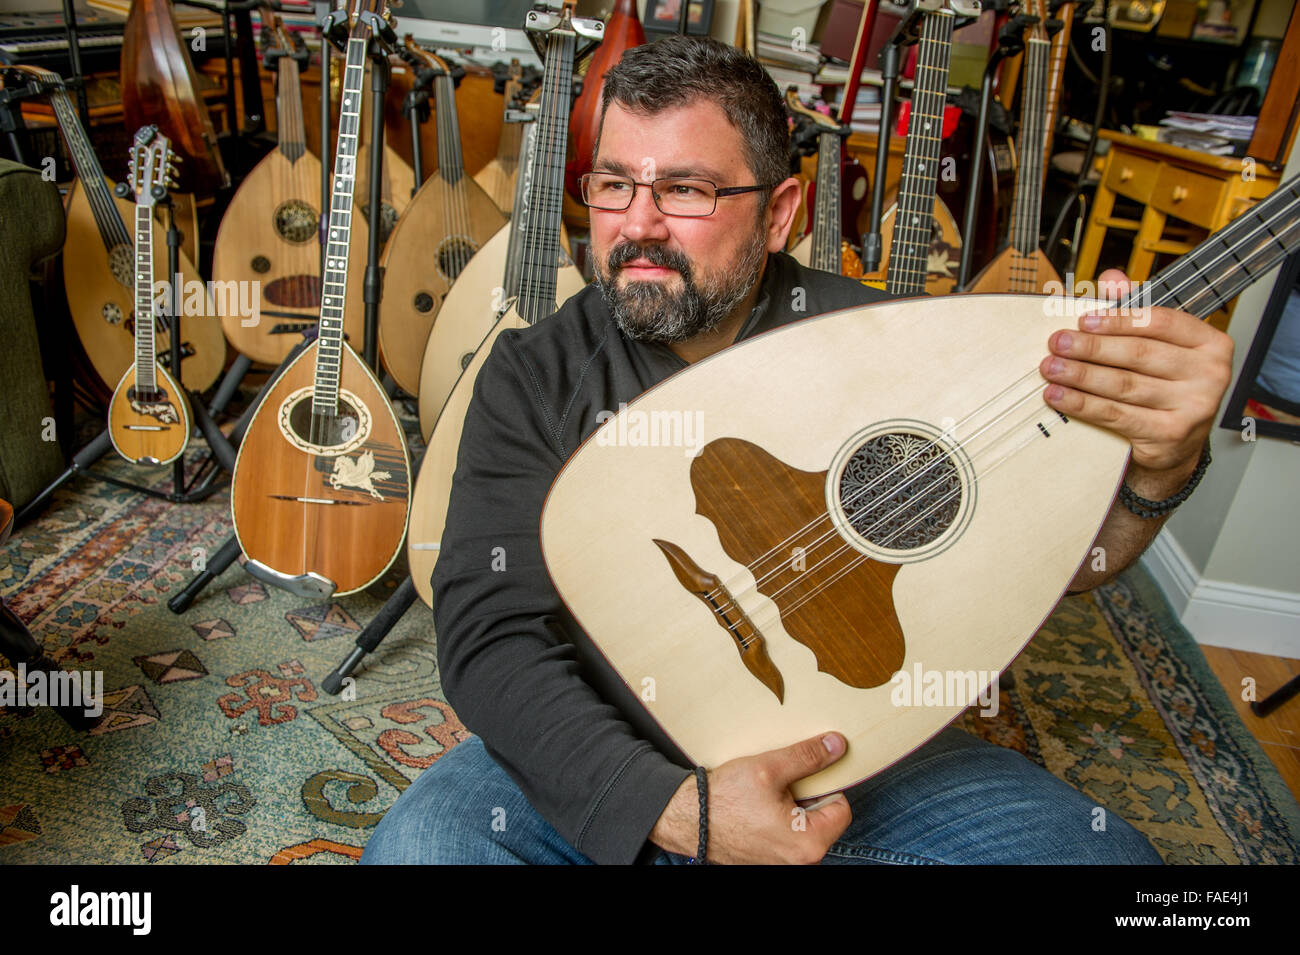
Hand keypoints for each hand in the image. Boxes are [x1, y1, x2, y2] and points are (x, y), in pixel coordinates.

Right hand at [649, 732, 851, 863]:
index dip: (826, 784)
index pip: (841, 808)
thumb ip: (808, 757)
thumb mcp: (770, 769)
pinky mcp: (768, 857)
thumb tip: (837, 746)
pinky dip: (778, 816)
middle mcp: (801, 859)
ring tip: (767, 790)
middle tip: (782, 780)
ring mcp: (783, 861)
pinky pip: (786, 832)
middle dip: (807, 795)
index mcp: (809, 842)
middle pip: (823, 817)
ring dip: (791, 804)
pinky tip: (758, 803)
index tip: (806, 772)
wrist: (687, 818)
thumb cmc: (724, 798)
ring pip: (803, 824)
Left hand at [1039, 269, 1233, 474]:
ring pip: (1124, 385)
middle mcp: (1209, 374)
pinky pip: (1116, 415)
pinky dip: (1082, 404)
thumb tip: (1112, 277)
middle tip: (1057, 342)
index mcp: (1211, 343)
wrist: (1177, 445)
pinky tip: (1059, 396)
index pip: (1161, 322)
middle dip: (1091, 348)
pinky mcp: (1169, 434)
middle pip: (1139, 354)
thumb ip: (1136, 311)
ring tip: (1050, 368)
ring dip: (1080, 375)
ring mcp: (1193, 406)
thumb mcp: (1159, 346)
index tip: (1083, 320)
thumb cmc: (1166, 387)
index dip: (1118, 320)